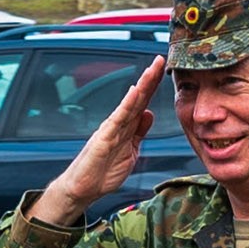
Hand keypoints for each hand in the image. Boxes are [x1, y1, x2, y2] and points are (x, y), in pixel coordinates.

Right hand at [31, 56, 169, 230]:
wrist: (83, 188)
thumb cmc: (103, 172)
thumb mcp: (131, 150)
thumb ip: (139, 133)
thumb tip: (148, 114)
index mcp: (126, 127)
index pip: (143, 102)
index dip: (153, 86)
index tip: (165, 69)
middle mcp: (119, 123)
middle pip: (138, 97)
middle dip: (150, 78)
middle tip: (161, 59)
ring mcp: (111, 129)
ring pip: (130, 103)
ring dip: (142, 85)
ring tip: (152, 69)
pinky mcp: (104, 138)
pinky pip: (118, 119)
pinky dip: (127, 104)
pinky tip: (135, 92)